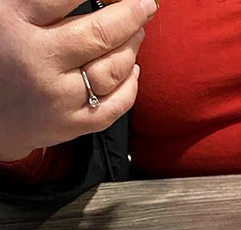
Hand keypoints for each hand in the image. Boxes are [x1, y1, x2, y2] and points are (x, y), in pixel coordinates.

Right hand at [0, 0, 156, 161]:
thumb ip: (44, 2)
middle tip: (144, 4)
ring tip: (136, 33)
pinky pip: (114, 107)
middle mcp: (40, 62)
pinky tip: (131, 68)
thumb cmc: (2, 52)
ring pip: (112, 70)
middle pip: (100, 35)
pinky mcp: (71, 124)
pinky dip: (130, 85)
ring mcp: (58, 97)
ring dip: (132, 47)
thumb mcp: (8, 13)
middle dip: (131, 15)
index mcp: (17, 23)